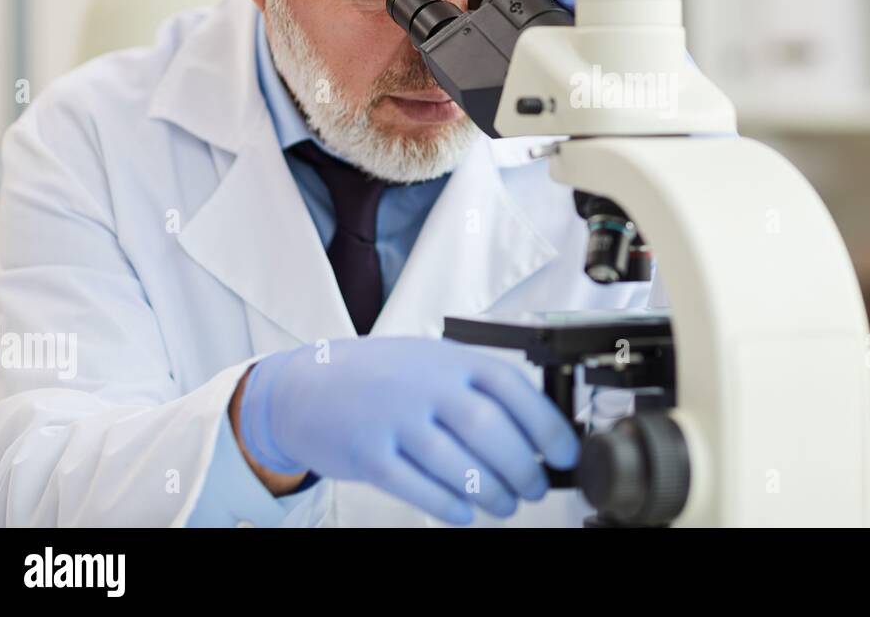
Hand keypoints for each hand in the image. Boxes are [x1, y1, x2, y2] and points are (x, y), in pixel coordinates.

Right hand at [236, 337, 578, 524]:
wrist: (303, 386)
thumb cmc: (380, 378)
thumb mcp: (432, 362)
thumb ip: (477, 388)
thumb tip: (538, 431)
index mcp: (450, 359)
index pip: (513, 389)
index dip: (547, 426)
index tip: (566, 454)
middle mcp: (425, 385)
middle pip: (490, 431)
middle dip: (524, 469)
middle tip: (537, 488)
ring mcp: (394, 419)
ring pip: (458, 464)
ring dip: (492, 492)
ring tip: (506, 504)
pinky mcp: (368, 454)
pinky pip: (418, 488)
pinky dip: (449, 505)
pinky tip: (465, 511)